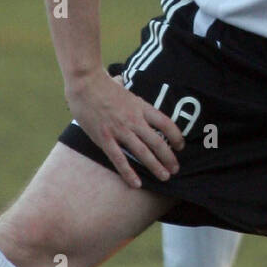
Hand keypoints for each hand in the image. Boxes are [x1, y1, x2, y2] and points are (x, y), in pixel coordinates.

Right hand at [65, 69, 184, 188]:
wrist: (84, 83)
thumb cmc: (103, 84)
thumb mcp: (127, 89)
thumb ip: (133, 99)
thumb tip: (137, 92)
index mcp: (141, 107)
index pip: (166, 123)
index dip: (177, 136)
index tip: (181, 146)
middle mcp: (134, 120)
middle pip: (158, 142)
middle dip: (169, 158)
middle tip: (176, 169)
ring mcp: (120, 130)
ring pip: (143, 152)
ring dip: (155, 166)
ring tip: (165, 177)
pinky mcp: (105, 138)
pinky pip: (119, 159)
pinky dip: (128, 173)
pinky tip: (136, 183)